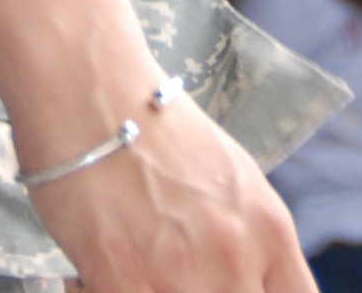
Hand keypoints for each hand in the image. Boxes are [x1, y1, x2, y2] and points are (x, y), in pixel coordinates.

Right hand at [23, 91, 311, 292]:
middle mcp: (237, 259)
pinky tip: (90, 275)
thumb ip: (247, 239)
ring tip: (130, 268)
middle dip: (201, 291)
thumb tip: (243, 280)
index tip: (238, 288)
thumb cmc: (152, 126)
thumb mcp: (230, 179)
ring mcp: (182, 277)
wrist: (90, 89)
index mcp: (270, 230)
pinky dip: (97, 291)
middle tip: (169, 273)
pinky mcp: (124, 284)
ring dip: (152, 290)